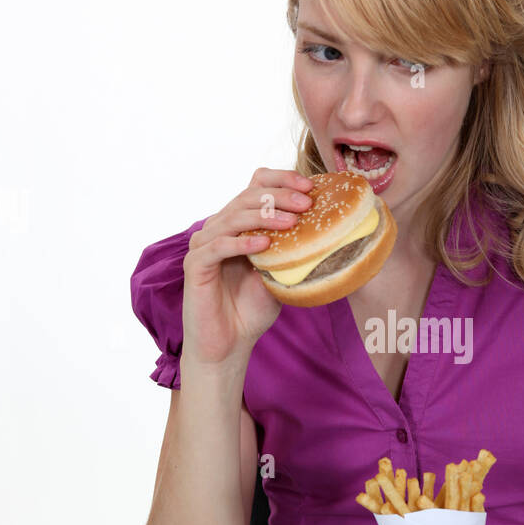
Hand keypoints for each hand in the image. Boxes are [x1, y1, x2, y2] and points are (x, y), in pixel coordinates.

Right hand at [181, 167, 314, 367]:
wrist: (229, 344)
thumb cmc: (252, 309)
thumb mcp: (281, 273)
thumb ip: (293, 249)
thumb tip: (329, 230)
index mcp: (238, 224)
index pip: (256, 184)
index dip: (281, 180)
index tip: (309, 187)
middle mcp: (219, 228)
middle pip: (247, 196)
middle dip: (279, 196)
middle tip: (306, 204)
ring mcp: (203, 245)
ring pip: (233, 217)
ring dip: (265, 216)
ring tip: (292, 222)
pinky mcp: (195, 265)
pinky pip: (218, 246)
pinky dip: (242, 242)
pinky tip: (264, 244)